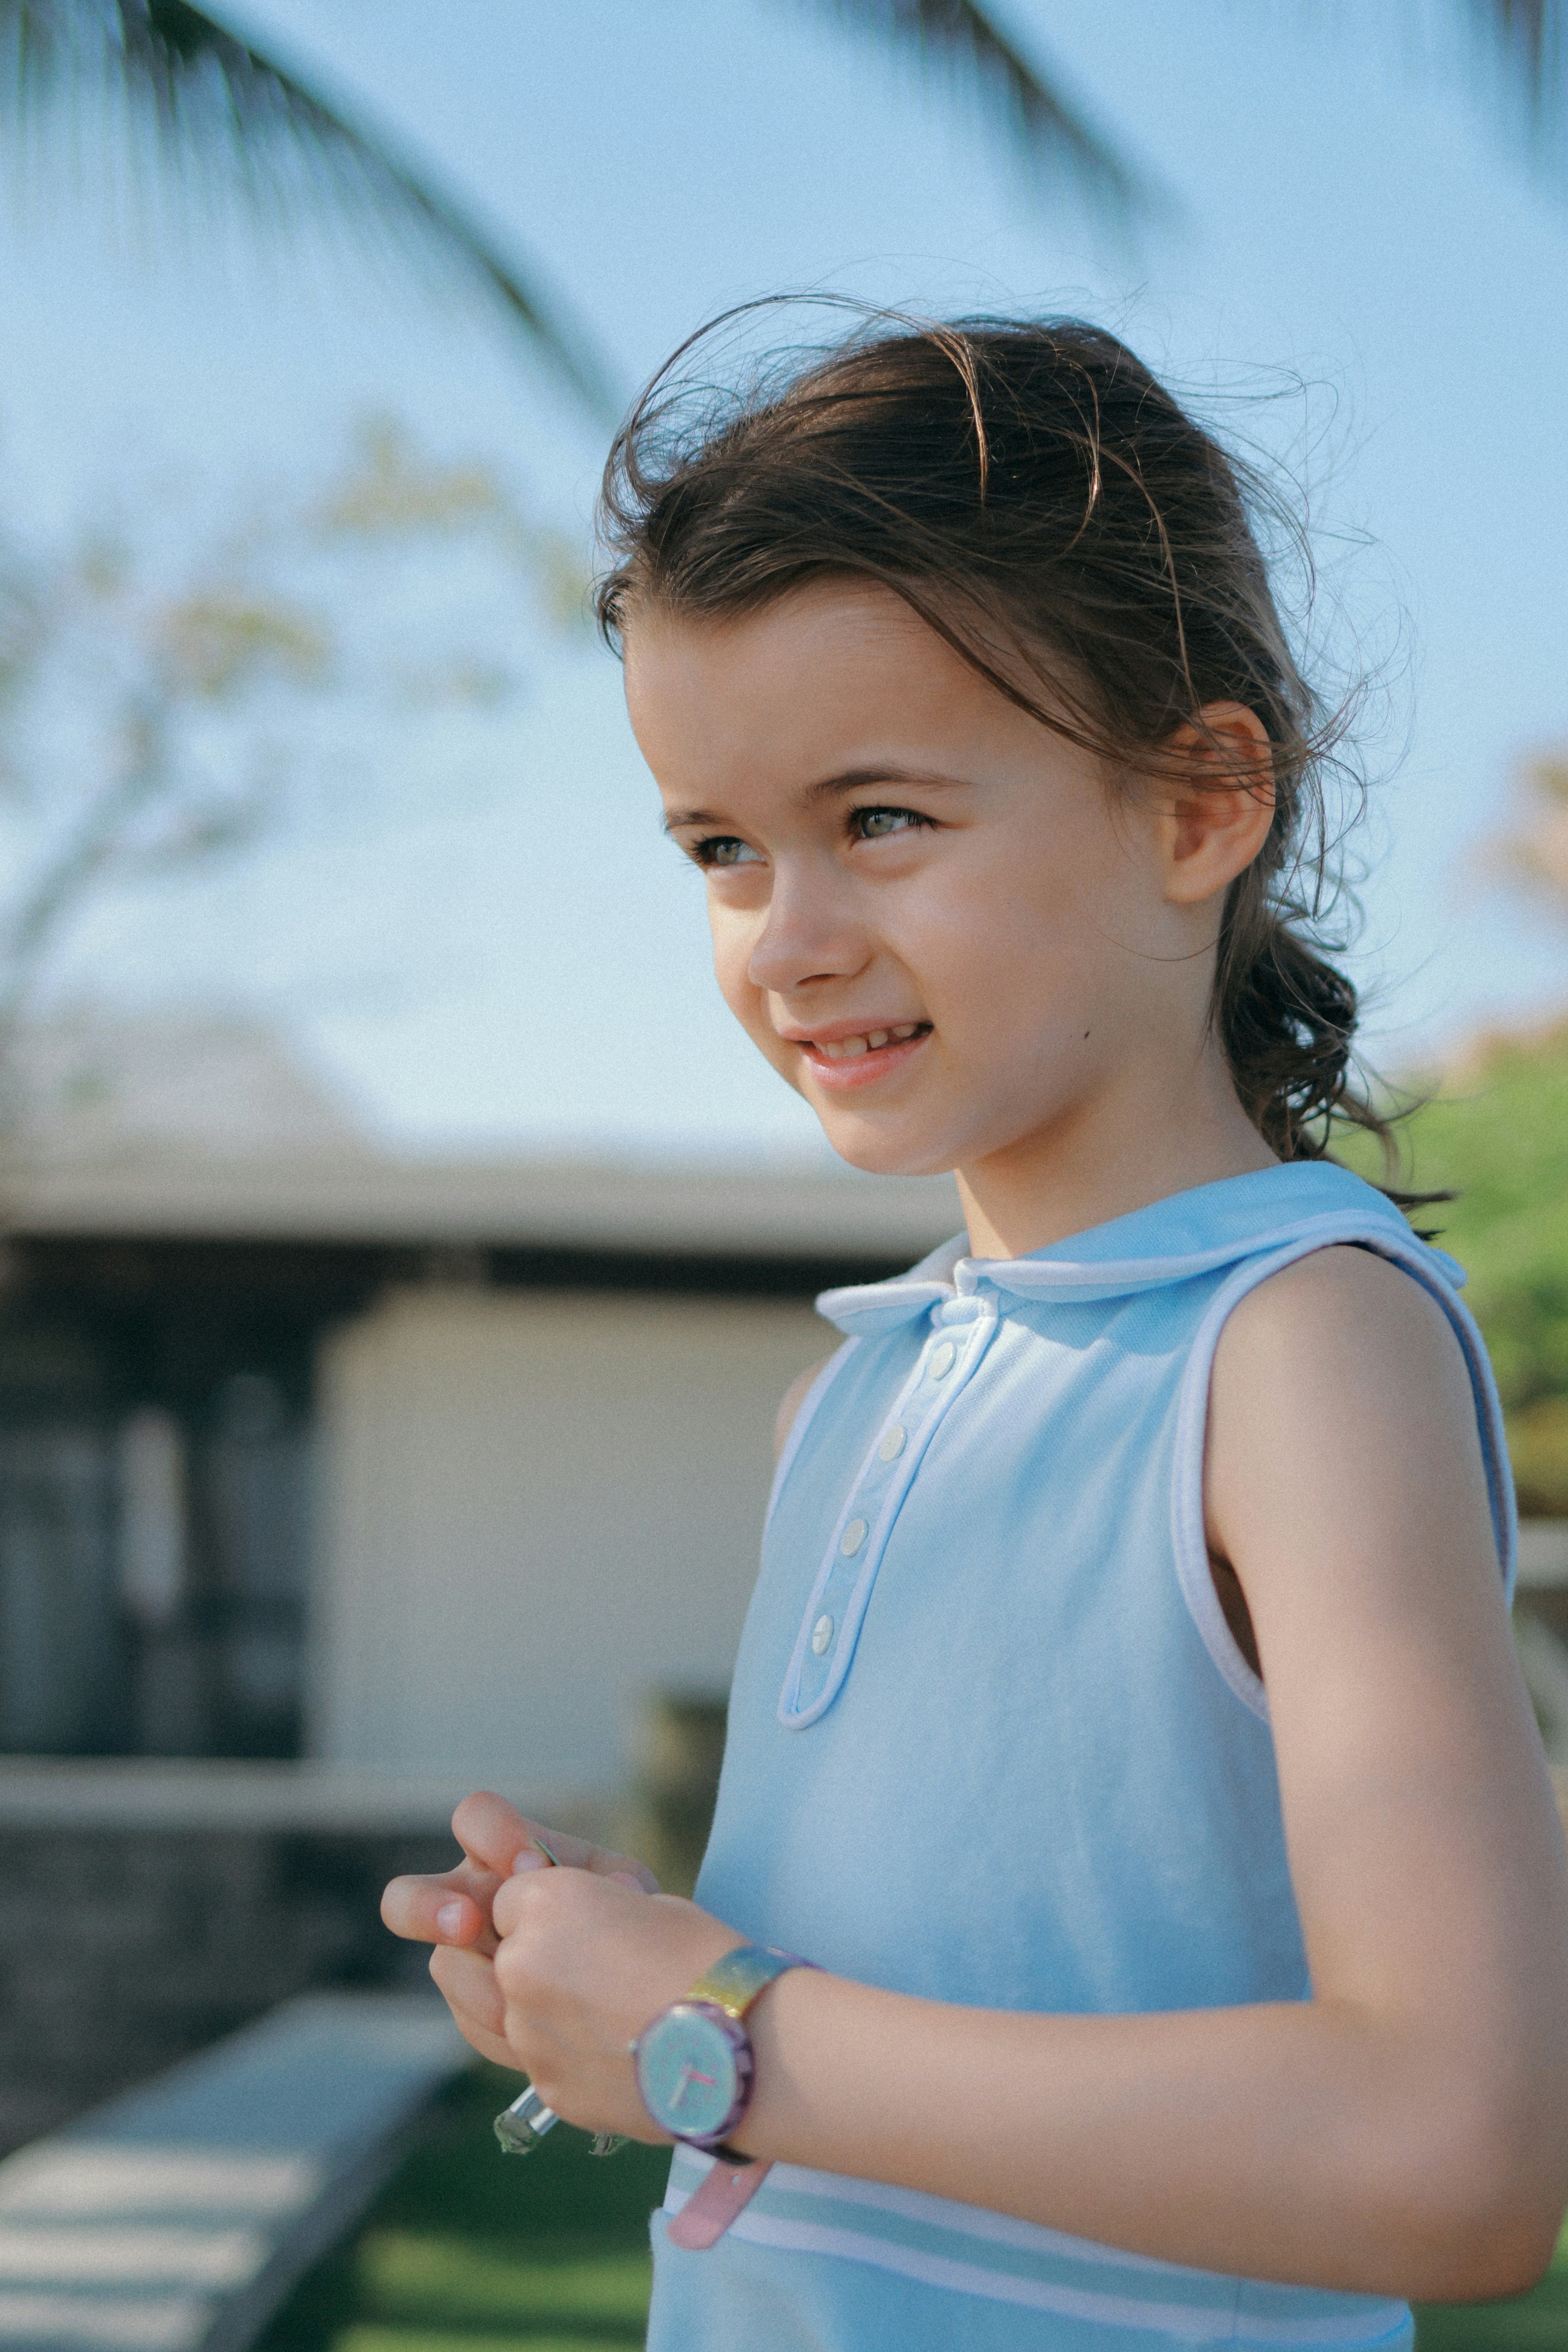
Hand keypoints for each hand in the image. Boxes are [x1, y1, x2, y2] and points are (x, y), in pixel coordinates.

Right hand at [380, 1790, 658, 2068]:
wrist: (625, 1979)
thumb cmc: (620, 1910)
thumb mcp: (628, 1887)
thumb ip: (620, 1882)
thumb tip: (617, 1893)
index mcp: (505, 1853)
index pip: (475, 1818)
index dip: (493, 1837)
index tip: (529, 1867)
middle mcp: (471, 1899)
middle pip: (405, 1897)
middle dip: (429, 1909)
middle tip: (467, 1924)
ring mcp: (468, 1959)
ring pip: (445, 1967)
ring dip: (482, 1982)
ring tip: (523, 1998)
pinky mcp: (478, 2010)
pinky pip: (474, 2019)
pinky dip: (507, 2027)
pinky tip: (547, 2027)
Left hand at [489, 1866, 743, 2139]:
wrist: (740, 2047)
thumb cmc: (707, 1959)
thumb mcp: (645, 1903)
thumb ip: (590, 1912)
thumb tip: (575, 1927)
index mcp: (546, 1907)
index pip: (507, 1898)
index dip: (540, 1906)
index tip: (578, 1920)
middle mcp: (520, 1968)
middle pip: (480, 1955)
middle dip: (506, 1954)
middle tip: (559, 1964)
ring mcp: (528, 2036)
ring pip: (498, 2014)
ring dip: (526, 2007)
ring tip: (585, 2010)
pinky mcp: (546, 2090)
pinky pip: (533, 2061)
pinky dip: (559, 2054)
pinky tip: (608, 2050)